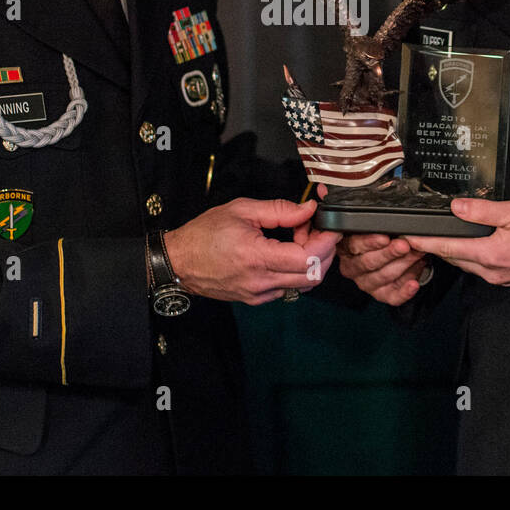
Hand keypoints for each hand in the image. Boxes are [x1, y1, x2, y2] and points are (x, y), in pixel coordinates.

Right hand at [163, 198, 338, 304]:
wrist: (179, 261)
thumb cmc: (205, 233)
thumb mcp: (242, 210)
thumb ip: (280, 210)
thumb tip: (309, 209)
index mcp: (257, 256)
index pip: (308, 258)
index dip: (326, 242)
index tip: (330, 226)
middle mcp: (260, 281)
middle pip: (314, 276)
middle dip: (325, 251)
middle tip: (316, 229)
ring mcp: (259, 294)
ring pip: (304, 284)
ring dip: (312, 262)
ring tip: (298, 239)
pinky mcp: (256, 299)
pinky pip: (288, 288)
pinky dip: (296, 271)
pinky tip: (285, 253)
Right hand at [337, 233, 428, 305]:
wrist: (396, 254)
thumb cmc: (384, 238)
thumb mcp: (376, 228)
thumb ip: (378, 226)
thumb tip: (389, 223)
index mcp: (347, 248)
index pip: (354, 244)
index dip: (370, 241)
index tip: (386, 237)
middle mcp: (353, 267)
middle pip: (369, 262)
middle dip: (389, 253)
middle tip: (404, 245)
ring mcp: (366, 282)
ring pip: (383, 276)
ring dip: (403, 264)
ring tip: (417, 254)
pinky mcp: (380, 294)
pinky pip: (392, 296)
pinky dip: (405, 291)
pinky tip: (413, 284)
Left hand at [405, 198, 509, 286]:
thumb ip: (483, 211)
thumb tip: (457, 208)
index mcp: (490, 254)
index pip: (448, 249)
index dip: (424, 242)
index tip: (405, 238)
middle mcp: (491, 270)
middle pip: (453, 259)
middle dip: (432, 248)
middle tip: (413, 236)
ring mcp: (499, 276)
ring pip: (465, 264)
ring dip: (449, 253)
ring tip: (433, 240)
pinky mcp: (507, 277)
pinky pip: (479, 267)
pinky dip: (466, 256)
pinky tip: (465, 246)